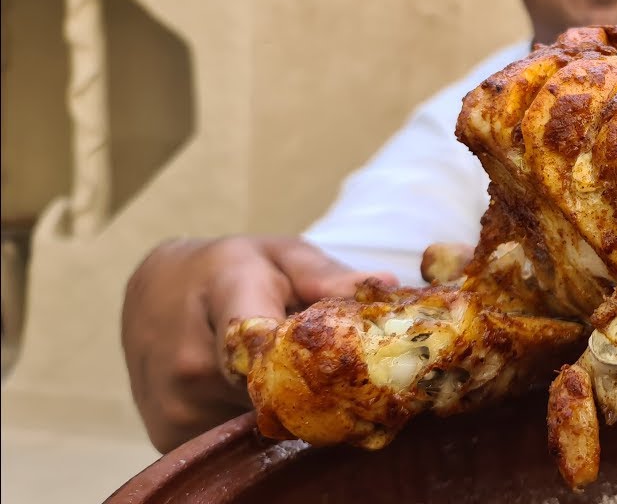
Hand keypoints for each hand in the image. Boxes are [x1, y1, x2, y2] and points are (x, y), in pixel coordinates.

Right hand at [121, 235, 395, 451]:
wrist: (152, 291)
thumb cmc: (229, 269)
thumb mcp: (279, 256)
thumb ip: (327, 275)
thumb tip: (387, 287)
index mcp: (226, 294)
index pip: (270, 340)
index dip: (314, 362)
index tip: (347, 371)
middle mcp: (192, 356)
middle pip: (275, 392)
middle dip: (311, 387)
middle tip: (335, 376)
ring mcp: (176, 402)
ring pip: (255, 420)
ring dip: (280, 406)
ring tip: (284, 377)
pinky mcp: (168, 434)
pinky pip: (230, 438)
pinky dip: (251, 422)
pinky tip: (253, 394)